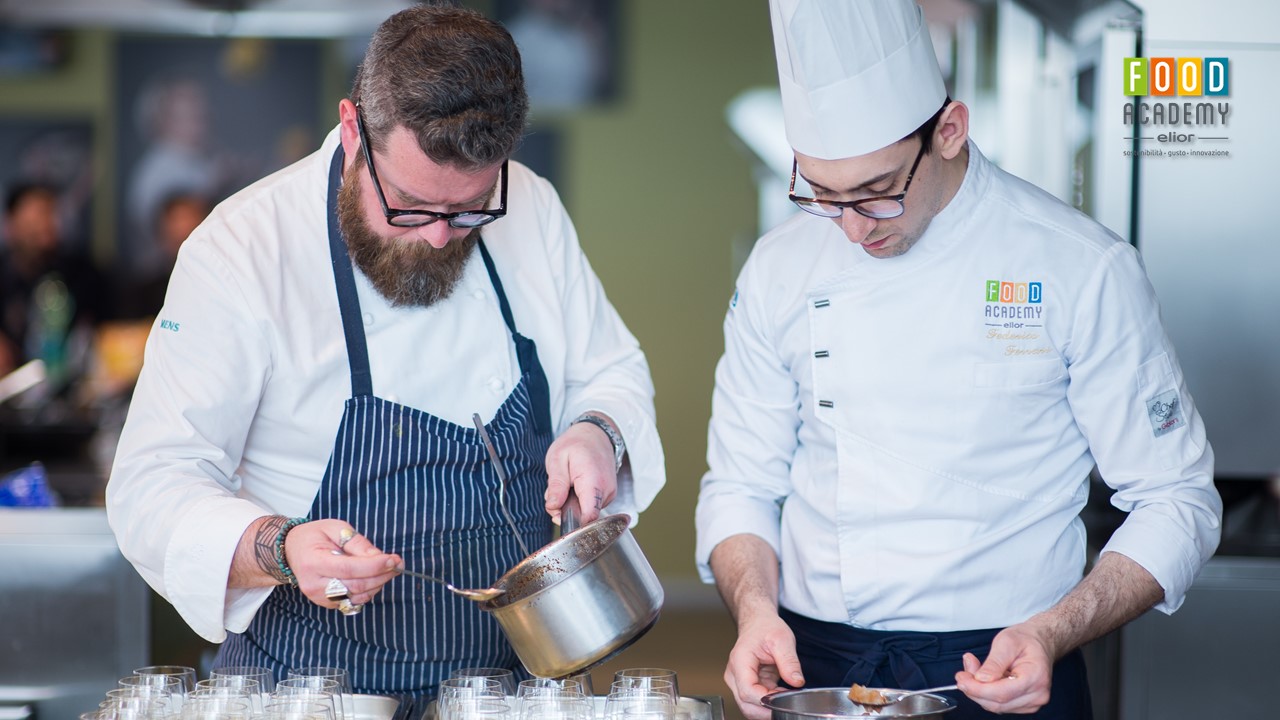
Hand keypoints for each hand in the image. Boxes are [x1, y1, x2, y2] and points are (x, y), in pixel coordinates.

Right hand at [285, 519, 401, 609]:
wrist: (293, 549)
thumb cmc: (315, 536)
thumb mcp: (336, 528)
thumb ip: (358, 543)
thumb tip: (380, 557)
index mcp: (314, 562)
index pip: (350, 569)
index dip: (375, 566)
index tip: (394, 559)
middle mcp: (314, 584)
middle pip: (356, 585)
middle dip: (382, 575)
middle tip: (398, 564)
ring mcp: (318, 597)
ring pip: (357, 596)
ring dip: (378, 584)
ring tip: (388, 569)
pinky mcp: (324, 603)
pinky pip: (352, 601)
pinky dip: (367, 590)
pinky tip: (373, 578)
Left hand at [544, 420, 617, 524]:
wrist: (596, 434)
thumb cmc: (576, 444)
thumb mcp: (558, 459)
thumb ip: (556, 485)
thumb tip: (553, 507)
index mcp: (593, 482)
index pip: (588, 517)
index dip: (572, 523)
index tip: (558, 516)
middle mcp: (606, 491)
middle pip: (584, 516)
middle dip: (564, 510)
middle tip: (555, 492)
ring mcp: (609, 494)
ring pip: (585, 512)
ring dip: (570, 504)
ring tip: (566, 484)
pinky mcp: (607, 496)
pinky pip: (589, 506)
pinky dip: (578, 500)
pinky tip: (574, 486)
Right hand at [723, 610, 804, 719]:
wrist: (758, 623)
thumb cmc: (765, 628)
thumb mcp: (782, 639)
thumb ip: (789, 662)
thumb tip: (796, 682)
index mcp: (740, 662)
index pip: (747, 691)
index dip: (765, 700)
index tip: (783, 699)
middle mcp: (734, 675)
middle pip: (746, 704)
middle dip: (767, 709)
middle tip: (788, 702)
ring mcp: (738, 682)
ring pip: (749, 707)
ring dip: (768, 708)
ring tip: (785, 695)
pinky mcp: (747, 686)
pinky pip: (756, 702)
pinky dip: (769, 703)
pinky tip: (781, 694)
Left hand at [954, 622, 1053, 713]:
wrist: (1038, 643)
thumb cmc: (1024, 640)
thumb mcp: (1006, 642)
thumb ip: (994, 662)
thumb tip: (980, 679)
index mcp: (1035, 677)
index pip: (1002, 693)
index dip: (977, 689)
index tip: (961, 679)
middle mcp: (1037, 694)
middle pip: (998, 703)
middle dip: (974, 690)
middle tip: (962, 673)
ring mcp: (1033, 702)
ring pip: (996, 706)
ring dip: (979, 691)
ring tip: (974, 669)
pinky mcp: (1025, 705)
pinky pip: (1000, 705)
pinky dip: (986, 694)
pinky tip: (984, 678)